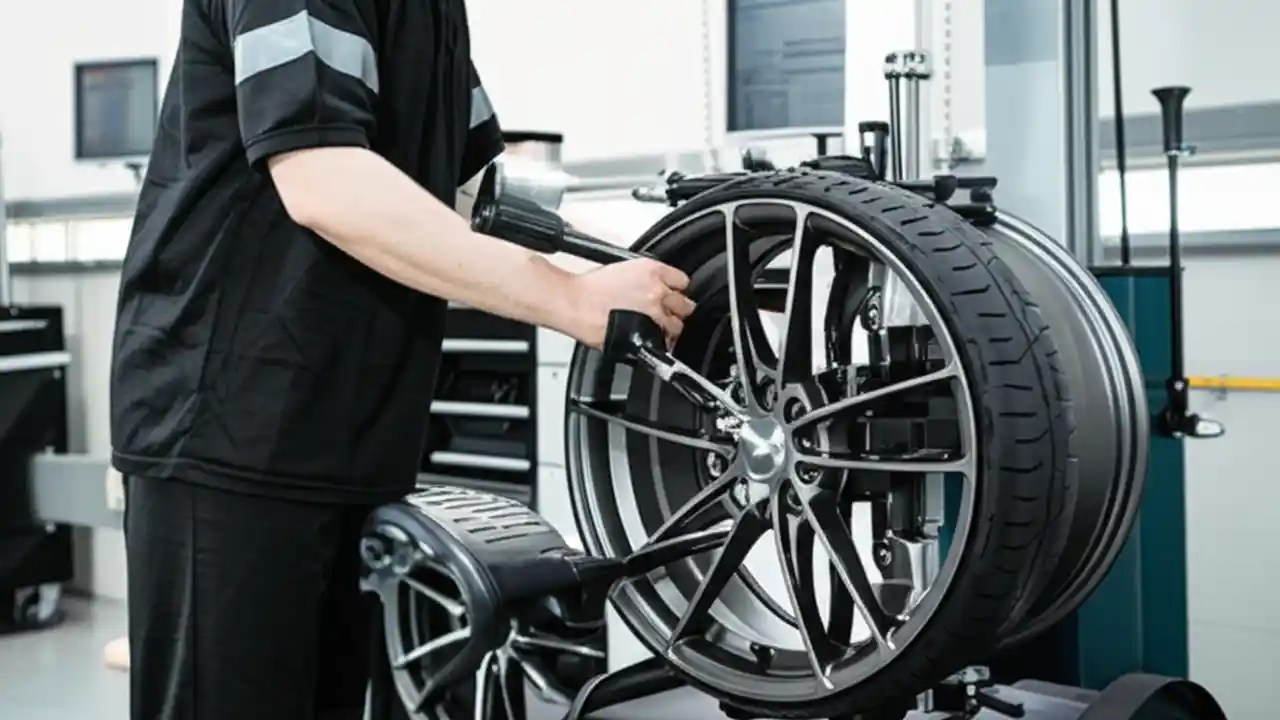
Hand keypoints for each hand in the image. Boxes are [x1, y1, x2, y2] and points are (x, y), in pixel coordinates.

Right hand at [566, 259, 695, 349]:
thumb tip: (655, 286)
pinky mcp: (645, 335)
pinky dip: (659, 343)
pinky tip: (650, 339)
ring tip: (660, 329)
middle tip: (671, 312)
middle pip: (685, 305)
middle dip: (678, 309)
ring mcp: (653, 315)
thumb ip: (646, 278)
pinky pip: (662, 343)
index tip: (674, 293)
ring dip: (671, 328)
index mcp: (652, 271)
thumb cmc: (589, 288)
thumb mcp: (623, 269)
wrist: (573, 303)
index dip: (678, 289)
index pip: (683, 281)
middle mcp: (657, 292)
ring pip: (677, 326)